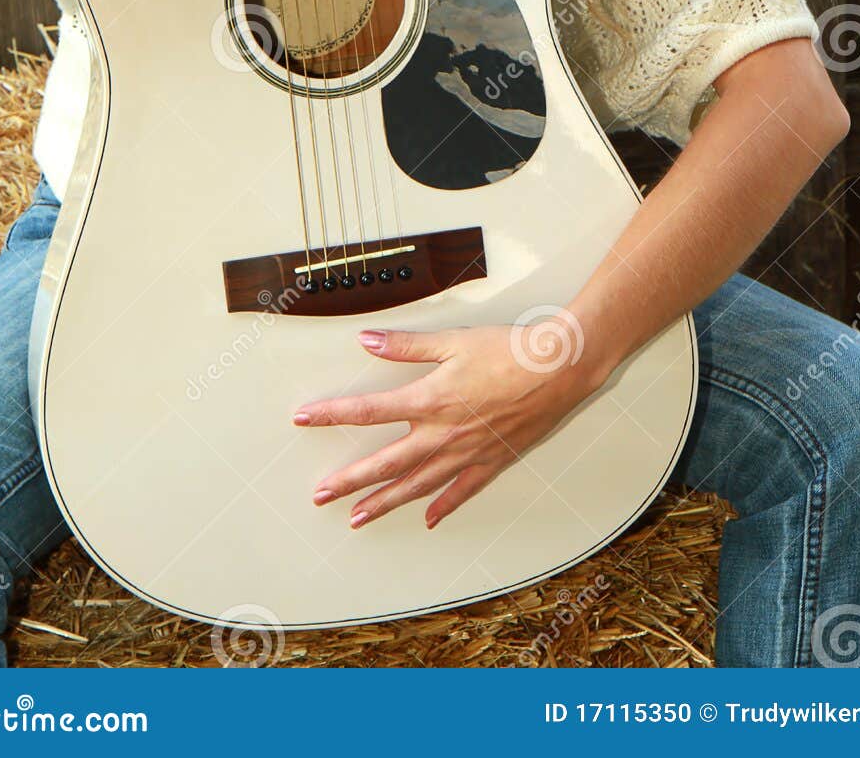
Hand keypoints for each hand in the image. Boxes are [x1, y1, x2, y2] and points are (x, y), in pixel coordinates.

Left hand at [291, 317, 602, 529]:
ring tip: (358, 517)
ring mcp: (466, 453)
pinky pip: (461, 490)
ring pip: (417, 485)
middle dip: (349, 481)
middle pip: (385, 462)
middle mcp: (442, 434)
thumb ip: (405, 345)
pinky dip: (443, 506)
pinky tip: (428, 519)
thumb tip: (366, 339)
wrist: (557, 369)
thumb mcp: (451, 341)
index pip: (368, 410)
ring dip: (384, 502)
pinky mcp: (490, 461)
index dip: (331, 414)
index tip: (303, 419)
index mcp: (428, 400)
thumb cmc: (505, 350)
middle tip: (320, 496)